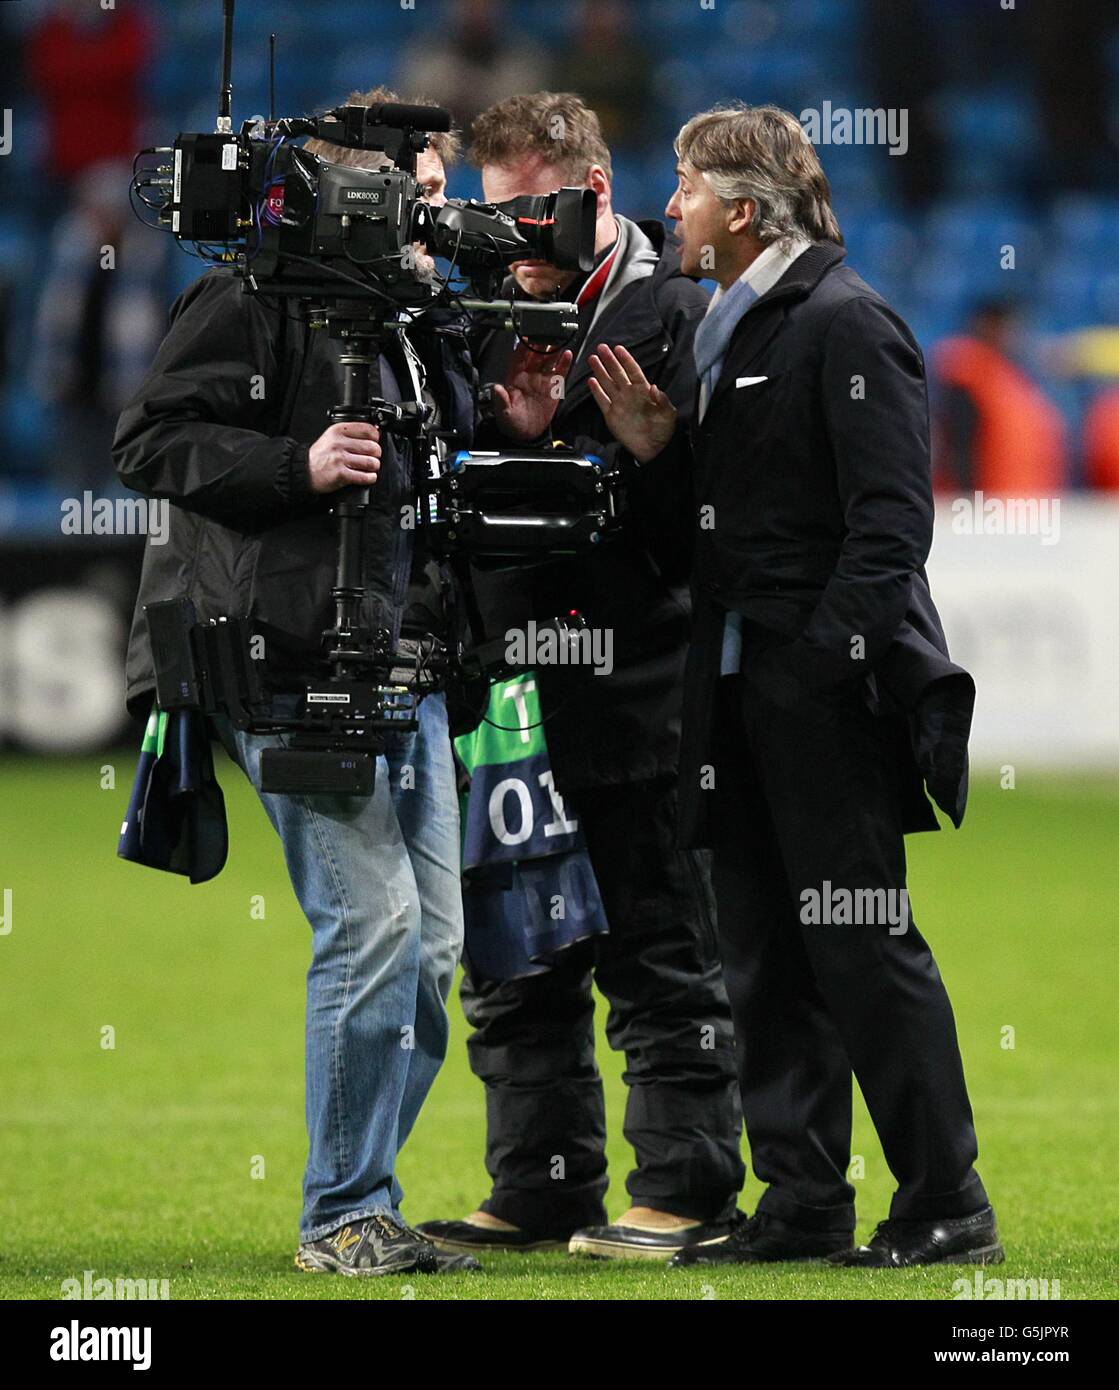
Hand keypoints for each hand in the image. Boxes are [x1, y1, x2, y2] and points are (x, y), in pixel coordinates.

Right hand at [308, 422, 381, 493]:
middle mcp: (339, 444)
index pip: (367, 429)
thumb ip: (350, 434)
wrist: (304, 470)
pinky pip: (364, 476)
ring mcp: (340, 459)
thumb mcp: (332, 437)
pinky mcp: (341, 474)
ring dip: (374, 466)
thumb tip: (374, 433)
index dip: (375, 437)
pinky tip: (367, 476)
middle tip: (373, 457)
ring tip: (369, 467)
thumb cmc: (320, 455)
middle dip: (376, 454)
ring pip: (371, 462)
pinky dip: (370, 478)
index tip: (375, 441)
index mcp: (338, 431)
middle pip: (372, 447)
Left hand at [492, 341, 573, 441]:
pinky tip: (568, 354)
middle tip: (547, 333)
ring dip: (554, 349)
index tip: (527, 337)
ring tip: (560, 340)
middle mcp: (529, 374)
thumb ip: (501, 400)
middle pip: (536, 354)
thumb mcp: (504, 412)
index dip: (523, 347)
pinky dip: (565, 362)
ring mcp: (542, 379)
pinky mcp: (553, 386)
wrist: (526, 434)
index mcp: (515, 377)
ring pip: (549, 359)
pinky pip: (560, 371)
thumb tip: (497, 388)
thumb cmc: (512, 422)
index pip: (519, 357)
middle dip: (541, 343)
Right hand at [587, 344, 676, 462]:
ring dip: (600, 371)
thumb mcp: (668, 413)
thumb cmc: (663, 430)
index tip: (618, 348)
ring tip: (593, 359)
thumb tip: (654, 387)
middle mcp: (629, 395)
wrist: (652, 449)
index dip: (625, 359)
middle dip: (609, 360)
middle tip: (601, 348)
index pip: (632, 370)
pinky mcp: (611, 415)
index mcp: (643, 392)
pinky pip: (602, 400)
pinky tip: (591, 381)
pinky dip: (596, 391)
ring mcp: (619, 404)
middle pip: (617, 373)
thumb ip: (661, 399)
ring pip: (607, 383)